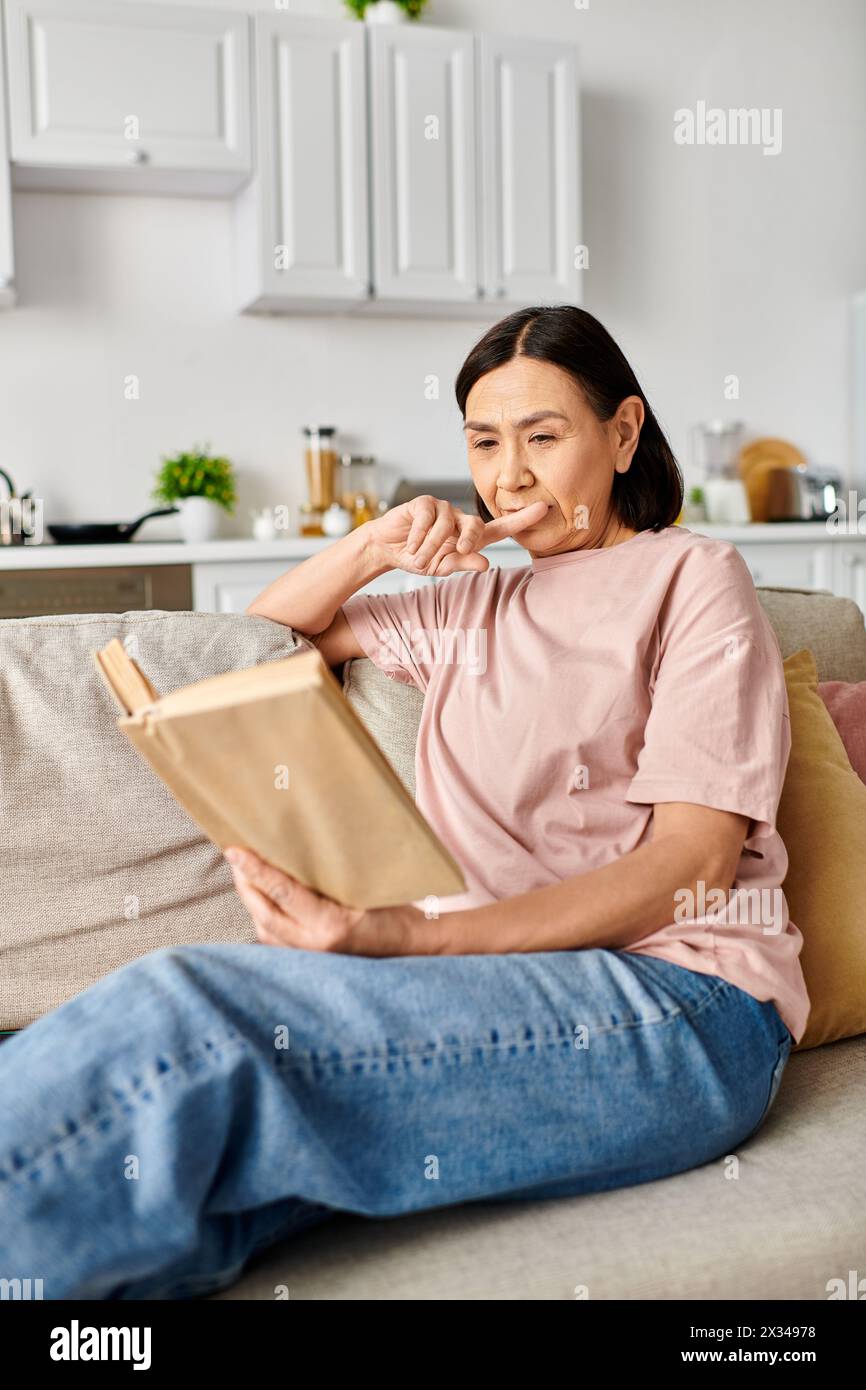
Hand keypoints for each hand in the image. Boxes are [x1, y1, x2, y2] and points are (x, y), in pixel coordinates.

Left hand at [224, 847, 430, 955]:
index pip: (282, 892)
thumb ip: (327, 876)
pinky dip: (264, 916)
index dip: (255, 870)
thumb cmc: (392, 909)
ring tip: (246, 873)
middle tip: (235, 856)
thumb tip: (290, 849)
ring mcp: (310, 957)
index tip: (234, 850)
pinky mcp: (308, 962)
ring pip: (263, 927)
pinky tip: (263, 899)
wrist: (412, 947)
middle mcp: (314, 945)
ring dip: (251, 900)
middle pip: (263, 911)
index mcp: (331, 925)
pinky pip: (273, 939)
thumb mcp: (363, 886)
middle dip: (244, 883)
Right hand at [365, 496, 549, 576]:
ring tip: (419, 557)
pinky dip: (419, 536)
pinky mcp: (424, 502)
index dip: (523, 519)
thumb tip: (485, 564)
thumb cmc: (419, 556)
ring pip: (446, 526)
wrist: (387, 549)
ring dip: (431, 547)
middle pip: (476, 525)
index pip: (501, 528)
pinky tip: (411, 544)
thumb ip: (463, 563)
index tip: (545, 509)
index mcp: (470, 536)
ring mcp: (442, 508)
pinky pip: (427, 518)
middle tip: (455, 552)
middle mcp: (460, 519)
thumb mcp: (442, 567)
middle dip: (467, 541)